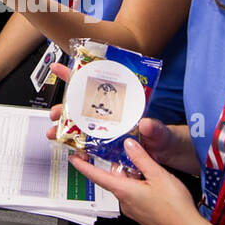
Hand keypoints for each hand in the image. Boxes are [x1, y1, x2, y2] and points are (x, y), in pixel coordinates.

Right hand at [44, 63, 195, 173]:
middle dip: (64, 107)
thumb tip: (147, 124)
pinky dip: (78, 146)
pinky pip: (89, 144)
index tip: (59, 68)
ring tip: (56, 134)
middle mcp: (113, 114)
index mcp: (124, 103)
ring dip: (67, 128)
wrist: (170, 157)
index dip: (77, 74)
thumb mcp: (163, 132)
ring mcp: (110, 130)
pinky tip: (72, 149)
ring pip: (82, 125)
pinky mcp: (108, 146)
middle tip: (55, 113)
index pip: (98, 84)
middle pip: (83, 105)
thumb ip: (156, 129)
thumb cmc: (167, 138)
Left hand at [70, 138, 220, 224]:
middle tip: (129, 153)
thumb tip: (129, 144)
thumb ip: (141, 158)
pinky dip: (139, 185)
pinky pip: (134, 195)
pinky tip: (154, 182)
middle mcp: (125, 202)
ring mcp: (133, 209)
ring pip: (126, 186)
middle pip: (114, 178)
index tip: (74, 158)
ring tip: (150, 168)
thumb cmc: (175, 208)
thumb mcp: (159, 175)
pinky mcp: (141, 214)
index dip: (84, 166)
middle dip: (121, 166)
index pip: (97, 176)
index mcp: (124, 191)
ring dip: (133, 175)